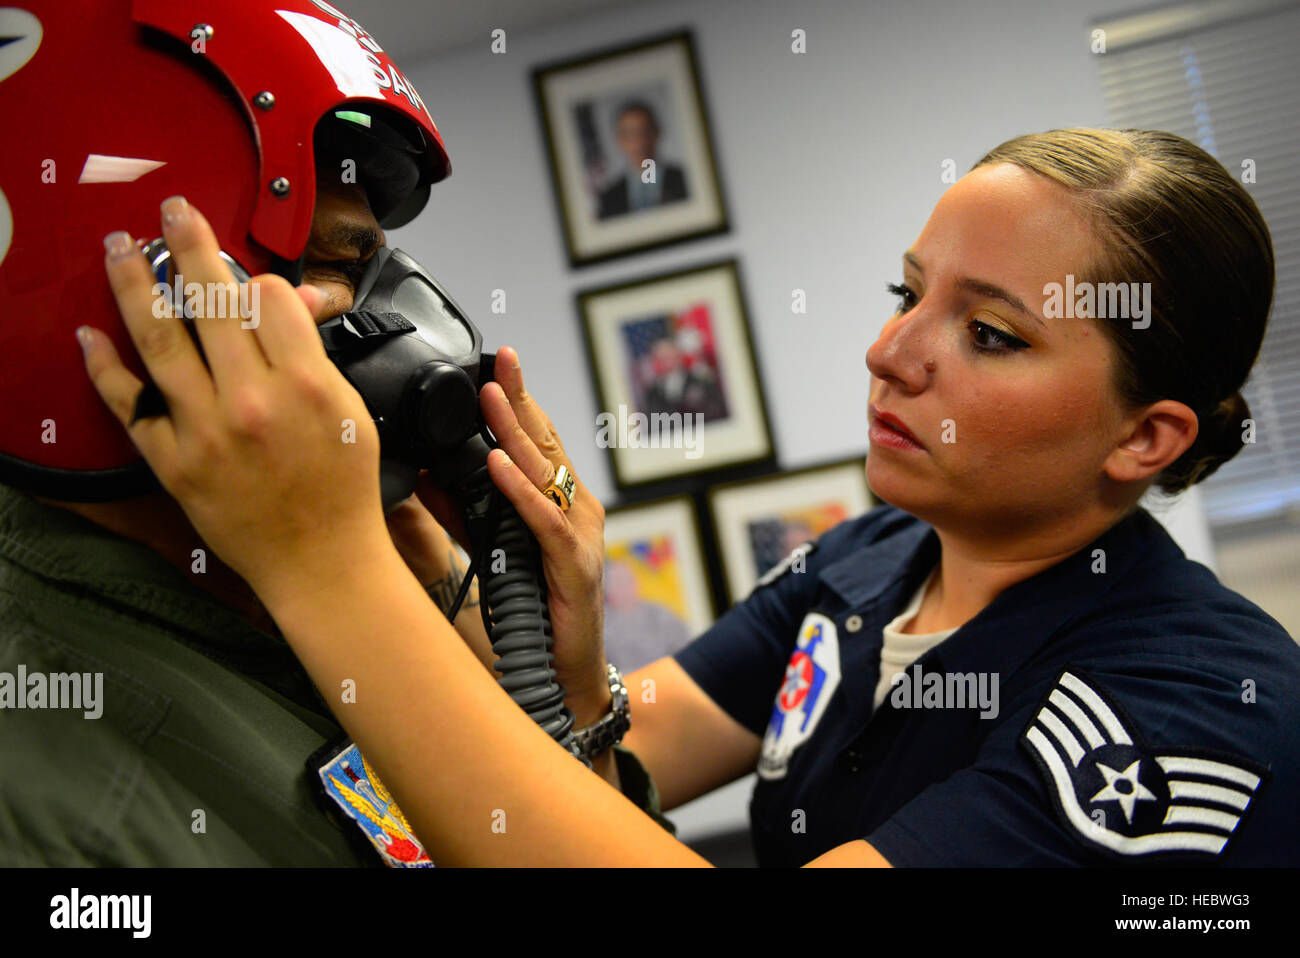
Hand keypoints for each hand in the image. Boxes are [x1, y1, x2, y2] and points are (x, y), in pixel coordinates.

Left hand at [80, 196, 390, 604]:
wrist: (321, 561)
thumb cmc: (342, 490)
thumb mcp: (350, 411)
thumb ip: (314, 353)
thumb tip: (288, 304)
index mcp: (307, 384)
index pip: (270, 298)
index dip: (260, 280)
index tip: (252, 282)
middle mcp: (252, 400)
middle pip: (210, 300)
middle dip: (189, 244)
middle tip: (173, 211)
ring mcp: (206, 430)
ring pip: (159, 337)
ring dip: (135, 283)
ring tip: (121, 247)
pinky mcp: (173, 460)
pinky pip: (127, 403)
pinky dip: (103, 365)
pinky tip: (88, 332)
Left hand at [480, 347, 610, 721]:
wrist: (560, 670)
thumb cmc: (534, 610)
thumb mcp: (490, 550)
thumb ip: (464, 512)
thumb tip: (425, 476)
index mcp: (557, 502)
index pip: (536, 441)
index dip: (517, 401)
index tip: (495, 364)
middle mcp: (574, 509)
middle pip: (545, 444)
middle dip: (520, 400)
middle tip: (499, 361)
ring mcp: (579, 535)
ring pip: (546, 473)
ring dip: (514, 432)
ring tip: (491, 398)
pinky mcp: (574, 565)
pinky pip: (543, 520)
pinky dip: (519, 491)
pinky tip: (497, 466)